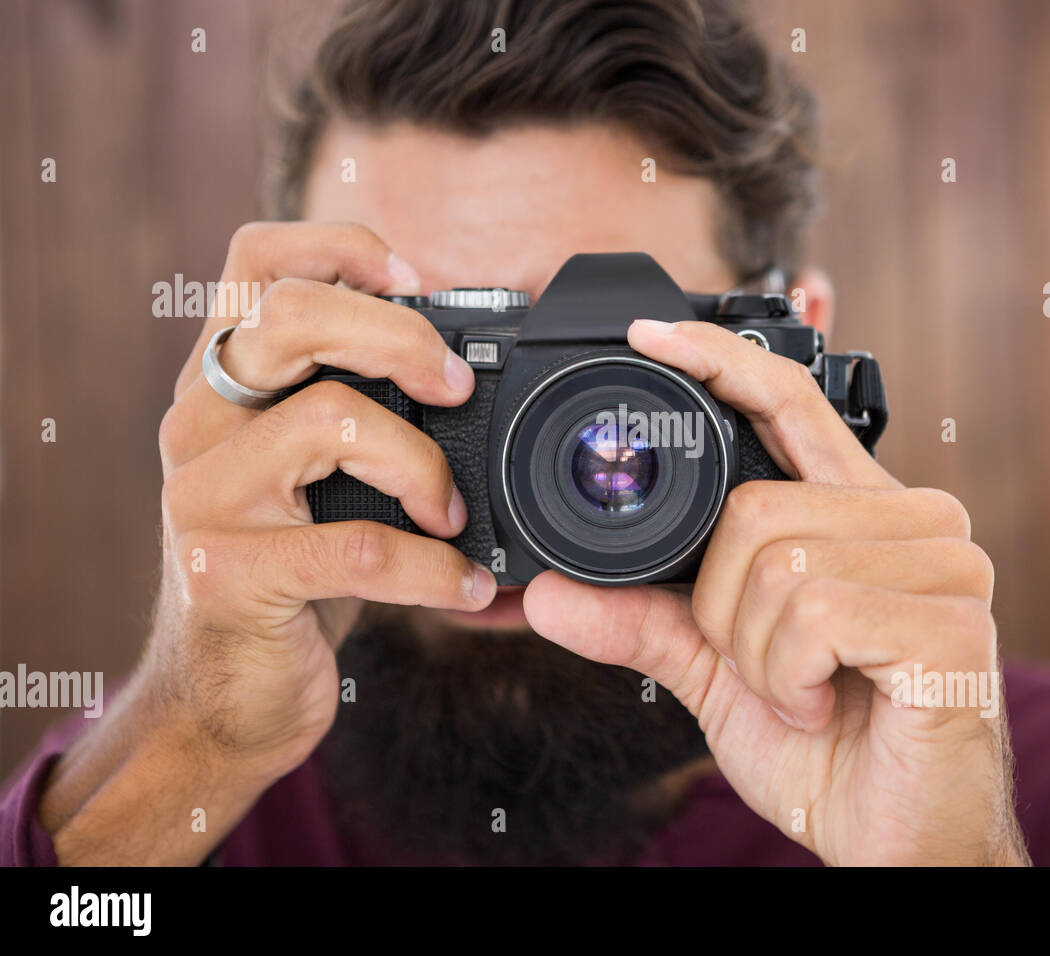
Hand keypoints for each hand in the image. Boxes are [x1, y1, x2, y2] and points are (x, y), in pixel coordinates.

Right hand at [39, 222, 495, 863]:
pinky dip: (434, 567)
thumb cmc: (293, 568)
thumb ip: (356, 409)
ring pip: (330, 420)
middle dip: (401, 338)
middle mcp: (198, 423)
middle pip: (291, 316)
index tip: (418, 281)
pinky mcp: (229, 575)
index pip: (255, 260)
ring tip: (455, 517)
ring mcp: (204, 497)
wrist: (227, 692)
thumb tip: (470, 369)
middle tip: (457, 389)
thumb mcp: (313, 475)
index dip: (342, 247)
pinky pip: (361, 547)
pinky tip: (465, 585)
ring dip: (425, 467)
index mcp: (222, 383)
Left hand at [524, 319, 1027, 865]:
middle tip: (763, 663)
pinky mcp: (955, 622)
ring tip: (802, 687)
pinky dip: (791, 676)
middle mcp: (913, 520)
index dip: (720, 358)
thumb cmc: (824, 746)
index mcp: (858, 514)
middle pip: (753, 505)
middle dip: (722, 608)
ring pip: (775, 561)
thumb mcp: (717, 672)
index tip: (649, 334)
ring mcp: (945, 564)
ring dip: (755, 652)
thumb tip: (542, 593)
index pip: (790, 400)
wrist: (893, 841)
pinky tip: (828, 703)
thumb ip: (642, 620)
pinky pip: (814, 613)